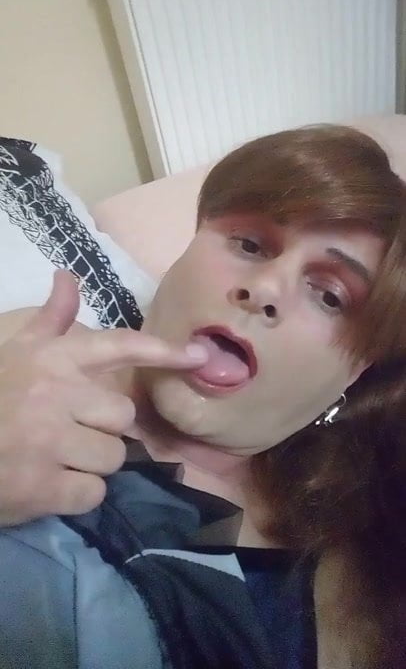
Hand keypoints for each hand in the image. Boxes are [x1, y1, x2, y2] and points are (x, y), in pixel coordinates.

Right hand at [0, 270, 206, 525]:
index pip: (118, 346)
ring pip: (113, 457)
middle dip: (102, 429)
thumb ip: (49, 320)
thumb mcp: (14, 352)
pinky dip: (76, 496)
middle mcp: (57, 394)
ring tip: (54, 460)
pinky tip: (48, 486)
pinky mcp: (44, 488)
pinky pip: (93, 494)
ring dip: (90, 464)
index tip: (199, 356)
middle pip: (123, 415)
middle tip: (68, 433)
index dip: (163, 351)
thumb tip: (68, 275)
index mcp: (52, 359)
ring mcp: (51, 442)